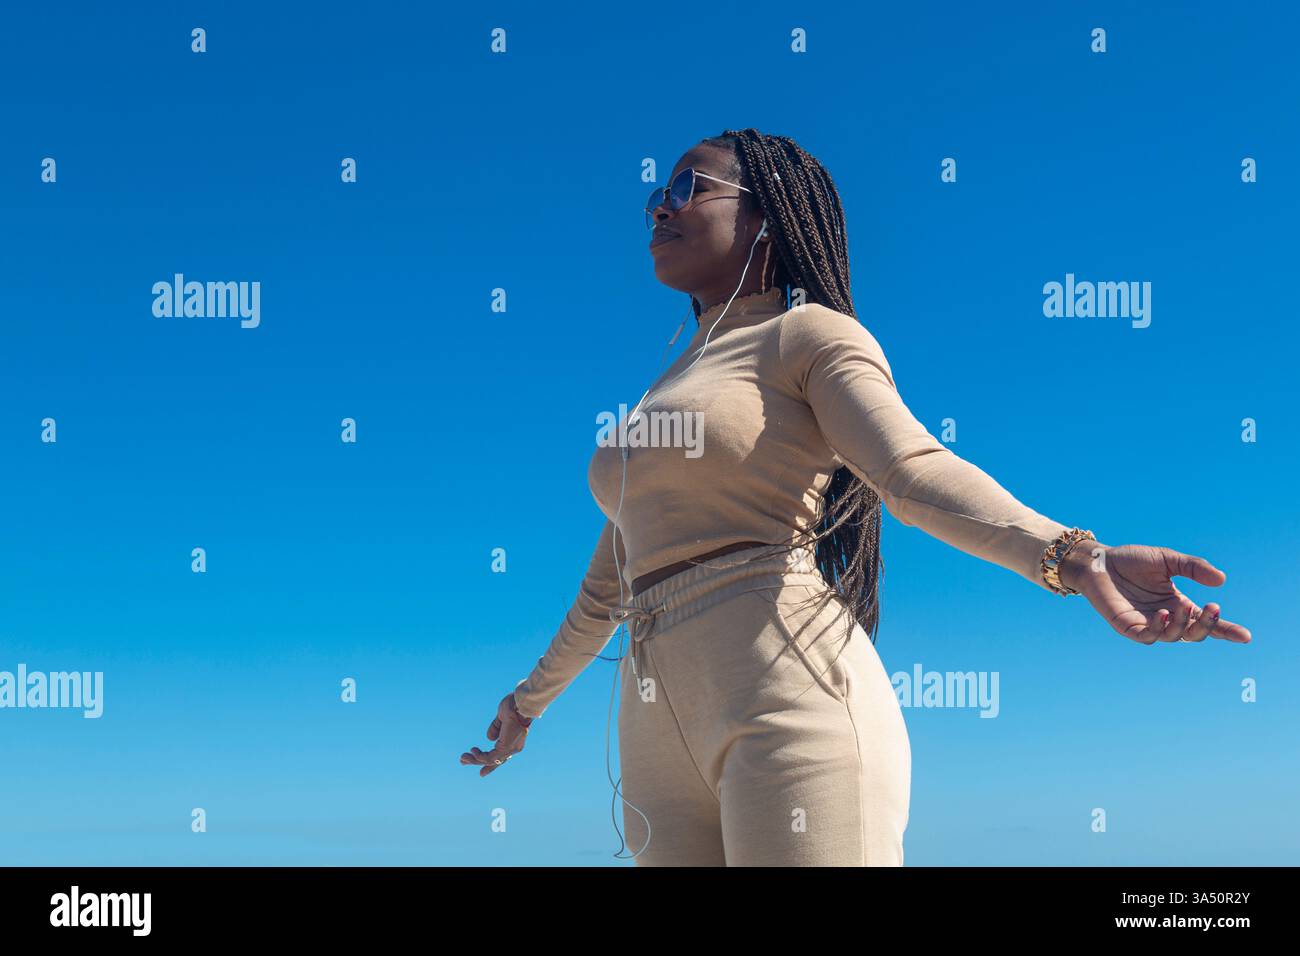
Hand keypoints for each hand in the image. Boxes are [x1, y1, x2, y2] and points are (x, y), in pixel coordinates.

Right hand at [459, 692, 532, 776]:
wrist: (521, 703)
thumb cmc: (515, 706)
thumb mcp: (502, 717)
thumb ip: (496, 728)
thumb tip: (489, 738)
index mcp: (514, 740)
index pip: (501, 755)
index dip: (491, 764)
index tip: (481, 772)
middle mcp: (514, 747)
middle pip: (495, 760)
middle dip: (478, 762)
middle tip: (463, 761)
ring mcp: (511, 748)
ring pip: (490, 760)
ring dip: (475, 760)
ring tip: (462, 758)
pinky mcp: (506, 747)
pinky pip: (490, 757)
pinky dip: (479, 756)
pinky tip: (472, 751)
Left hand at [1060, 543, 1251, 644]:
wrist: (1099, 561)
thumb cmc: (1132, 561)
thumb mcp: (1167, 560)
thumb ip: (1193, 568)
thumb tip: (1221, 580)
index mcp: (1179, 604)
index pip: (1206, 622)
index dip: (1225, 630)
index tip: (1245, 636)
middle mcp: (1166, 617)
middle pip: (1194, 634)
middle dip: (1208, 626)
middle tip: (1214, 609)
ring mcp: (1147, 624)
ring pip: (1173, 637)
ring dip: (1181, 625)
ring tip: (1179, 607)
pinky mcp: (1128, 627)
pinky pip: (1147, 636)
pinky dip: (1158, 629)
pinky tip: (1161, 614)